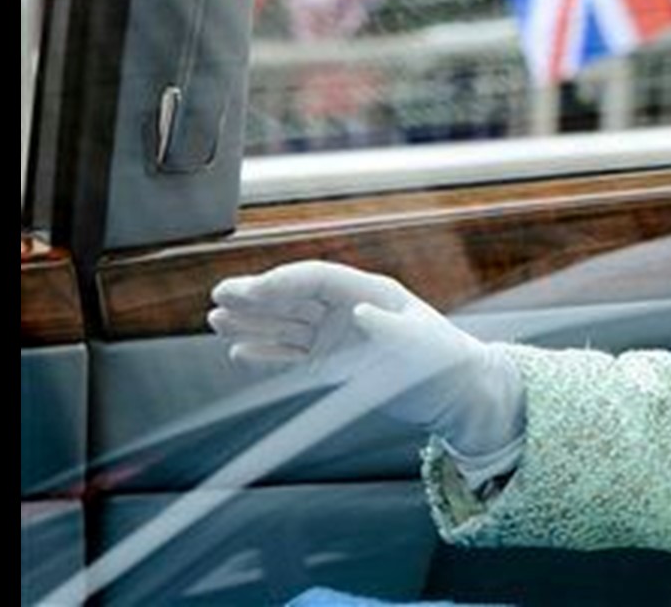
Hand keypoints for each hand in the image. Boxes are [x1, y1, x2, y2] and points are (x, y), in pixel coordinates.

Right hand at [209, 260, 524, 474]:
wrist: (455, 392)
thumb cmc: (444, 359)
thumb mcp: (421, 343)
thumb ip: (388, 329)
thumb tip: (358, 312)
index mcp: (370, 291)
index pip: (317, 278)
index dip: (284, 281)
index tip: (254, 289)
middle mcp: (347, 309)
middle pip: (293, 297)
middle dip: (256, 296)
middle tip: (219, 295)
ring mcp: (336, 335)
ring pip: (284, 324)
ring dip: (251, 321)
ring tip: (215, 319)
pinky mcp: (330, 363)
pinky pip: (289, 354)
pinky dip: (264, 353)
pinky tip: (238, 350)